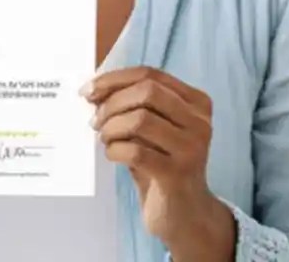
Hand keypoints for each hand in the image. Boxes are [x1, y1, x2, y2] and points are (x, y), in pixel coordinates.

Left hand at [85, 67, 234, 259]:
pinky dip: (115, 150)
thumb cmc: (163, 165)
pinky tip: (113, 155)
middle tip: (96, 121)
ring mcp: (191, 147)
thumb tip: (95, 89)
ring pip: (139, 119)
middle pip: (146, 91)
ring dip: (111, 128)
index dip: (115, 79)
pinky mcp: (177, 173)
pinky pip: (135, 151)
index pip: (150, 74)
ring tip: (105, 139)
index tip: (88, 91)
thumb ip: (133, 106)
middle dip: (112, 103)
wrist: (185, 214)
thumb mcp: (152, 130)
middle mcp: (200, 121)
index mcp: (196, 103)